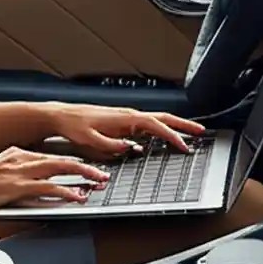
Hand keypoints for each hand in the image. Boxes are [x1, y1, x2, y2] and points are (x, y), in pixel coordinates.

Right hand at [0, 147, 109, 211]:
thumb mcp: (0, 170)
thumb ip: (19, 172)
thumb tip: (36, 181)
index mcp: (18, 153)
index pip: (52, 155)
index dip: (72, 162)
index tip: (86, 167)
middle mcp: (23, 159)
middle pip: (62, 160)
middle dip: (85, 166)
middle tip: (101, 173)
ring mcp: (21, 173)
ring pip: (60, 170)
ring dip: (82, 176)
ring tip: (97, 182)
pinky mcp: (18, 188)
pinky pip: (48, 189)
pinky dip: (65, 192)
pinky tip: (76, 197)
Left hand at [46, 103, 205, 155]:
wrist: (62, 116)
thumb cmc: (75, 125)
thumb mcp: (91, 140)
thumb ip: (111, 146)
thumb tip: (130, 149)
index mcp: (125, 118)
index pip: (156, 125)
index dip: (172, 135)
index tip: (184, 145)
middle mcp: (129, 115)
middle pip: (163, 118)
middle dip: (183, 125)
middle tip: (200, 132)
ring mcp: (127, 117)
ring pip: (157, 120)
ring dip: (174, 126)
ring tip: (188, 134)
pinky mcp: (123, 122)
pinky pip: (148, 124)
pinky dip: (161, 129)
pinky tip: (163, 138)